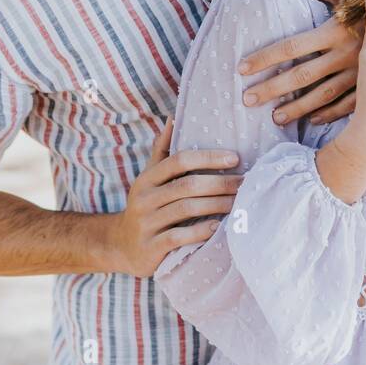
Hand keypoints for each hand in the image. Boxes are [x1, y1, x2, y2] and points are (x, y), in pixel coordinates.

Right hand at [110, 118, 241, 276]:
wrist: (121, 246)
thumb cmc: (145, 205)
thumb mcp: (149, 178)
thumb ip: (162, 149)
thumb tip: (173, 117)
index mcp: (147, 179)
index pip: (179, 160)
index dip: (208, 158)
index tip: (234, 159)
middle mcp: (144, 198)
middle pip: (186, 185)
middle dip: (219, 183)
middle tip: (244, 183)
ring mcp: (146, 223)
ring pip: (185, 209)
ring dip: (216, 205)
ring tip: (237, 203)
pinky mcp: (151, 247)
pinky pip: (178, 237)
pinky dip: (200, 231)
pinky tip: (218, 227)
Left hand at [236, 0, 360, 125]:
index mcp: (335, 30)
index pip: (291, 47)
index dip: (264, 58)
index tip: (242, 68)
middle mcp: (344, 54)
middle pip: (300, 76)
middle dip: (271, 89)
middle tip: (246, 100)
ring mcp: (358, 73)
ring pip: (321, 96)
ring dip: (296, 108)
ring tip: (273, 118)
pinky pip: (347, 104)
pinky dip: (329, 113)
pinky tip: (311, 121)